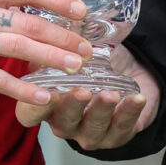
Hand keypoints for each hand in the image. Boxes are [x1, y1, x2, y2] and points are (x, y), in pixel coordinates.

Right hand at [0, 0, 91, 104]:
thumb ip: (0, 0)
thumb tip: (37, 4)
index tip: (81, 10)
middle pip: (31, 23)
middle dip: (63, 36)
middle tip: (87, 48)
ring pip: (19, 48)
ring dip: (51, 58)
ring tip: (76, 67)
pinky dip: (22, 88)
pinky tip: (44, 95)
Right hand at [15, 46, 159, 149]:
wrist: (130, 71)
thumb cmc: (95, 63)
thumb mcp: (74, 51)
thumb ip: (58, 45)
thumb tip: (48, 28)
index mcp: (48, 103)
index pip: (29, 113)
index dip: (33, 106)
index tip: (45, 91)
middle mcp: (65, 122)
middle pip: (63, 121)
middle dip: (72, 105)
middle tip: (82, 90)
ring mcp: (90, 133)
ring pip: (92, 128)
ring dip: (102, 109)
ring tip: (112, 93)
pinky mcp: (117, 136)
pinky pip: (122, 127)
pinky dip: (129, 112)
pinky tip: (136, 98)